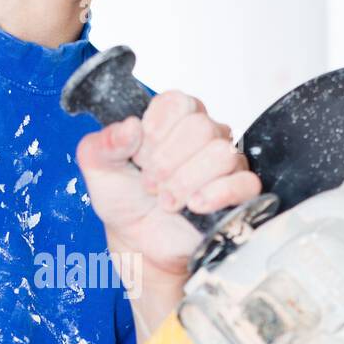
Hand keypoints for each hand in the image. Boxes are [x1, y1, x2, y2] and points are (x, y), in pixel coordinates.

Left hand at [75, 91, 261, 277]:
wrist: (139, 241)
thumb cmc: (125, 200)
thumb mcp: (99, 168)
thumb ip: (104, 143)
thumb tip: (129, 127)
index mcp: (173, 120)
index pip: (178, 102)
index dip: (157, 130)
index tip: (140, 153)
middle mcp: (203, 135)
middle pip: (201, 128)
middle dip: (167, 162)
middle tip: (150, 184)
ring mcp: (226, 162)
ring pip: (222, 154)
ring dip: (186, 182)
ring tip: (167, 201)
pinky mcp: (240, 191)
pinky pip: (244, 183)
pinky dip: (217, 195)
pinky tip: (195, 205)